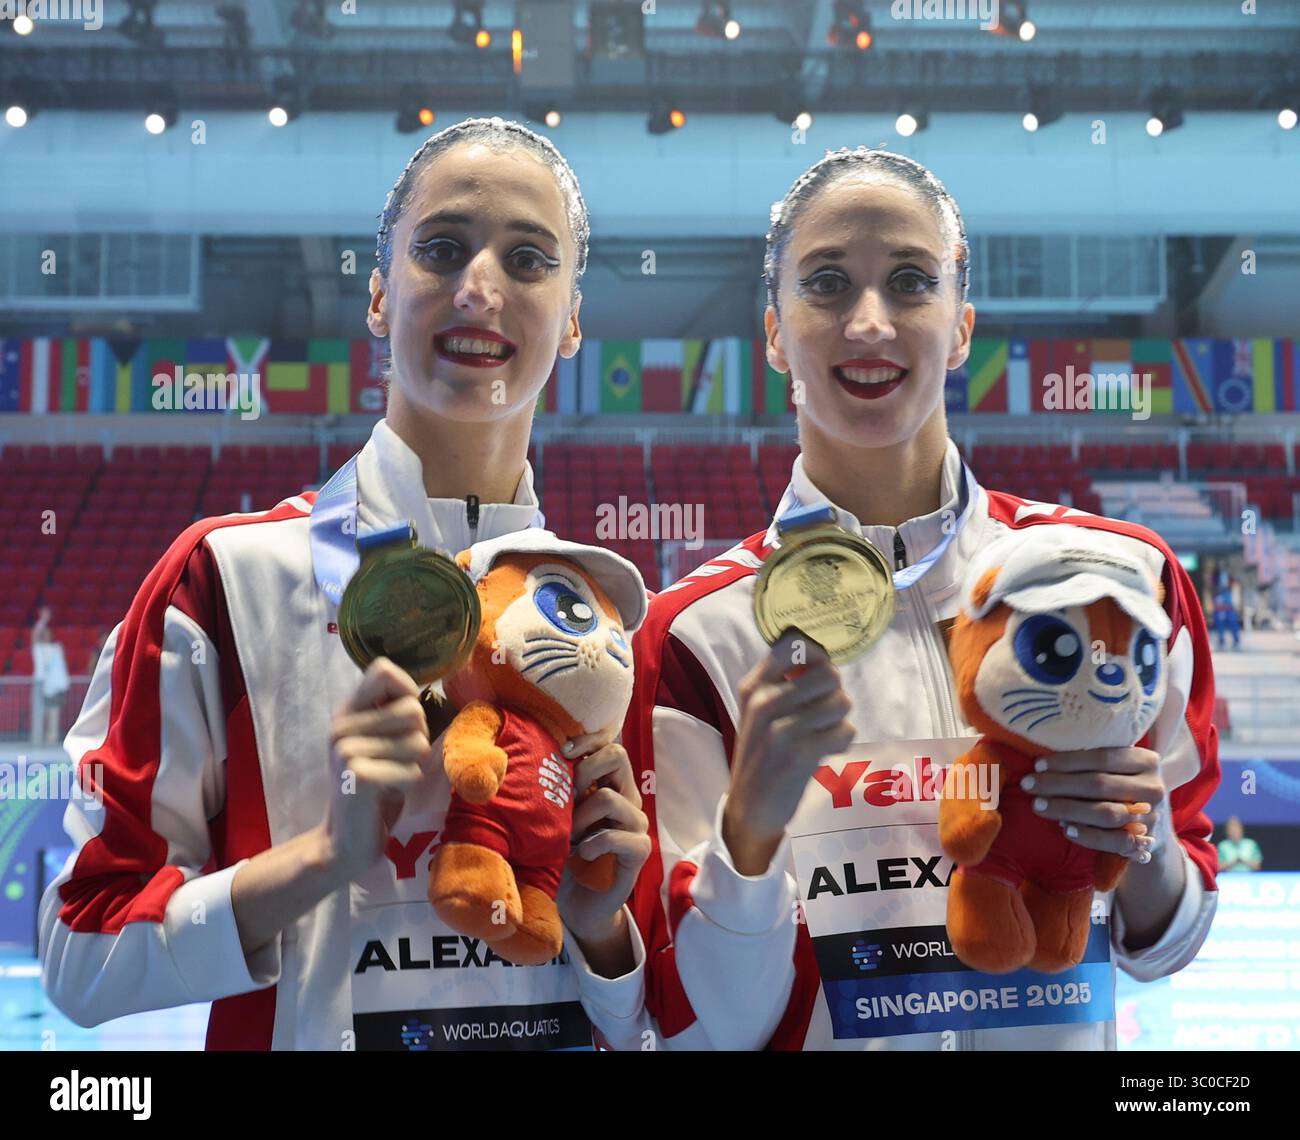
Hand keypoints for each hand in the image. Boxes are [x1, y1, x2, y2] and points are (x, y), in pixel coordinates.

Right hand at [319, 657, 436, 882]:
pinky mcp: (359, 777)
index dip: (407, 690)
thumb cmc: (374, 787)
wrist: (345, 840)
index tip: (405, 720)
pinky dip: (410, 784)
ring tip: (392, 778)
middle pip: (412, 710)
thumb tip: (421, 688)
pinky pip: (413, 770)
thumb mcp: (378, 741)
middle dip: (418, 738)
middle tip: (395, 762)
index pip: (383, 670)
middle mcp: (341, 726)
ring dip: (415, 764)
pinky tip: (388, 794)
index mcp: (346, 712)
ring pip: (418, 742)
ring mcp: (346, 751)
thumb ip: (391, 712)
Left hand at [557, 740, 650, 947]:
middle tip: (566, 797)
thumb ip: (553, 793)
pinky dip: (592, 845)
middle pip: (617, 756)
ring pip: (608, 797)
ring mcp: (636, 823)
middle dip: (584, 770)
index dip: (587, 739)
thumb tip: (519, 762)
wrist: (580, 905)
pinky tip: (581, 855)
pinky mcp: (639, 849)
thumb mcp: (555, 819)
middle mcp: (627, 797)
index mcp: (610, 784)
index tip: (561, 751)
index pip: (608, 744)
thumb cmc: (563, 857)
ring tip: (568, 838)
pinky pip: (616, 836)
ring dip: (579, 818)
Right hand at [722, 630, 854, 875]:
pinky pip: (844, 731)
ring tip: (823, 733)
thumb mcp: (758, 712)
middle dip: (835, 692)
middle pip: (828, 673)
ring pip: (840, 702)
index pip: (791, 645)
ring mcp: (780, 727)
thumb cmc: (762, 754)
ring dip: (840, 719)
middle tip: (824, 712)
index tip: (819, 673)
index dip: (817, 654)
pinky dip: (842, 741)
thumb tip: (824, 659)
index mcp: (753, 687)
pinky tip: (825, 750)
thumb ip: (782, 684)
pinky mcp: (799, 753)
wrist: (750, 807)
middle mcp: (763, 701)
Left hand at [1019, 746, 1165, 863]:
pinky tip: (1064, 828)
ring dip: (1066, 808)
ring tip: (1038, 805)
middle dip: (1058, 784)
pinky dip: (1087, 835)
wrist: (1154, 827)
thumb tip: (1044, 763)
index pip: (1102, 757)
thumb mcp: (1118, 769)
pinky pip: (1113, 840)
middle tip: (1028, 784)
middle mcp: (1153, 786)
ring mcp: (1152, 816)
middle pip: (1099, 784)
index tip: (1038, 764)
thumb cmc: (1121, 789)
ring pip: (1105, 812)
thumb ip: (1093, 762)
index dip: (1067, 761)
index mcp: (1145, 760)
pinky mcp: (1145, 841)